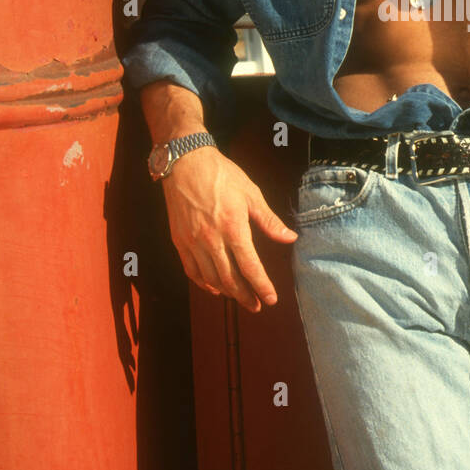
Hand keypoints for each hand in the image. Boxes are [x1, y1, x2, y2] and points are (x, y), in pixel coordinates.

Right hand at [161, 148, 296, 310]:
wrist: (186, 163)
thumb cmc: (222, 175)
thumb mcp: (251, 194)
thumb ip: (269, 220)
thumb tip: (290, 238)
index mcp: (233, 227)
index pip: (249, 266)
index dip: (261, 286)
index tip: (270, 299)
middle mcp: (211, 239)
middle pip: (229, 278)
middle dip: (244, 296)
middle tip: (255, 306)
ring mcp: (192, 242)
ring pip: (209, 278)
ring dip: (226, 292)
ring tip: (238, 297)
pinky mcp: (179, 241)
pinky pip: (191, 270)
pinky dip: (203, 283)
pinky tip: (213, 288)